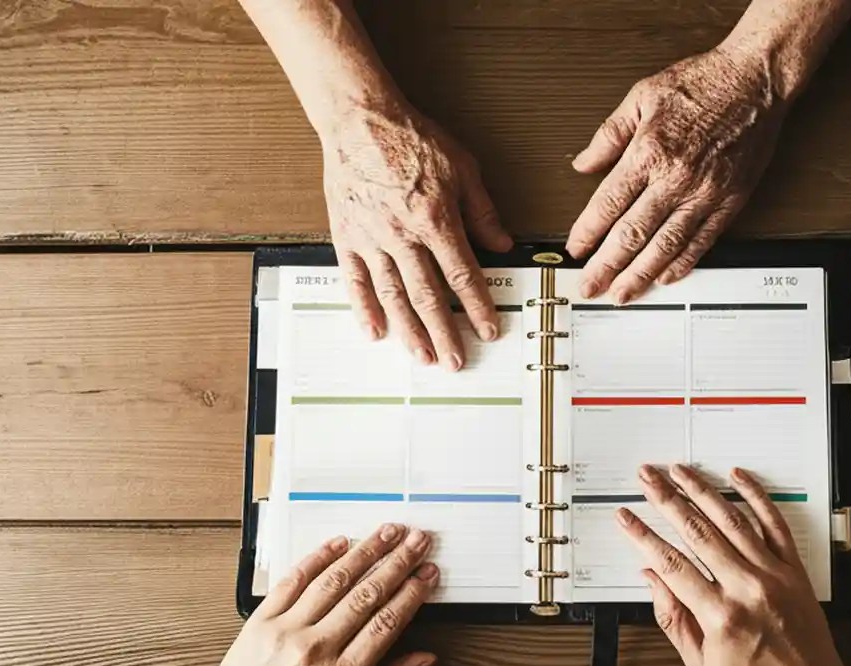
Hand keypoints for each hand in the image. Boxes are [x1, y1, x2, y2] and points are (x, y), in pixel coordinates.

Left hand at [205, 523, 439, 665]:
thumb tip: (424, 659)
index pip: (387, 623)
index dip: (412, 593)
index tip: (427, 573)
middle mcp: (315, 650)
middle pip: (366, 595)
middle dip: (398, 563)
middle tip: (417, 541)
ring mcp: (286, 632)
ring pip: (334, 581)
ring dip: (365, 551)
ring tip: (387, 532)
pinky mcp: (260, 621)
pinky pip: (293, 580)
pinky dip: (318, 557)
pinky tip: (339, 543)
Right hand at [323, 105, 513, 369]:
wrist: (360, 119)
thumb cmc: (410, 138)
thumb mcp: (463, 169)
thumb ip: (483, 211)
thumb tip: (503, 243)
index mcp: (436, 220)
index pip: (463, 276)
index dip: (478, 307)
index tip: (489, 330)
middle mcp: (403, 236)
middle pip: (428, 296)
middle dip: (445, 333)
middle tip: (456, 360)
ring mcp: (371, 239)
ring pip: (393, 296)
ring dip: (409, 331)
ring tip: (423, 356)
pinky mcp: (346, 236)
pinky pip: (354, 279)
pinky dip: (363, 308)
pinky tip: (374, 331)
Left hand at [567, 46, 786, 302]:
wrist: (755, 79)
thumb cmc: (702, 83)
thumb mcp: (642, 96)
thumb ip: (609, 135)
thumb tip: (583, 164)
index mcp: (650, 152)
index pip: (609, 204)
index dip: (588, 232)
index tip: (575, 249)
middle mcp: (676, 178)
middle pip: (633, 234)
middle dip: (607, 266)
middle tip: (590, 286)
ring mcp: (705, 193)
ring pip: (666, 246)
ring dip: (640, 275)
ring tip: (621, 294)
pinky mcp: (729, 201)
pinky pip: (702, 241)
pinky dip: (681, 264)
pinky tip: (664, 278)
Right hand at [618, 465, 850, 665]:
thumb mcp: (701, 662)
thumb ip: (672, 618)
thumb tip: (652, 577)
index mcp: (720, 616)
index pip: (671, 563)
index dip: (643, 535)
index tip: (626, 518)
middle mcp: (747, 589)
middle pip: (697, 531)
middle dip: (666, 499)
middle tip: (647, 478)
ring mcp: (773, 574)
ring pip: (732, 519)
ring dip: (702, 490)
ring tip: (680, 470)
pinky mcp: (794, 569)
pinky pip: (774, 523)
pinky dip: (756, 496)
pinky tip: (737, 476)